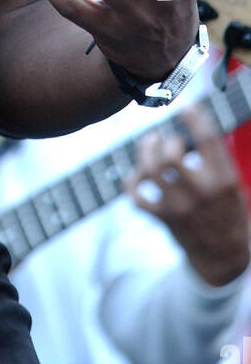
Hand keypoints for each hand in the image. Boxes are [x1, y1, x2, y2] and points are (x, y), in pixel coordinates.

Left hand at [125, 102, 250, 286]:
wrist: (223, 257)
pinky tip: (138, 174)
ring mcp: (180, 207)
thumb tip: (193, 123)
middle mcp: (201, 193)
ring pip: (151, 170)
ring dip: (145, 152)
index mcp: (224, 181)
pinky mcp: (164, 219)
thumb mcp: (231, 185)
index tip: (186, 106)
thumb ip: (214, 160)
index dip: (194, 118)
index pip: (208, 141)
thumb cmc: (227, 213)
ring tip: (149, 143)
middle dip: (165, 141)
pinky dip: (132, 181)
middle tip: (164, 138)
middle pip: (170, 156)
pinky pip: (137, 196)